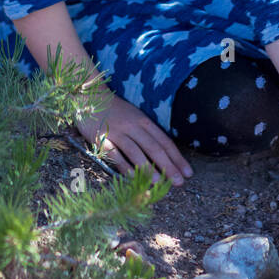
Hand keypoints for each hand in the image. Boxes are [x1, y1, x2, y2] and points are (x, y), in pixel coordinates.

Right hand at [75, 91, 193, 187]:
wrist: (91, 96)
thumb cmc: (117, 111)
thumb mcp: (136, 117)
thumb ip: (148, 134)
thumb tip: (165, 157)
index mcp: (144, 121)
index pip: (164, 141)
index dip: (177, 158)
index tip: (188, 173)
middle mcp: (133, 126)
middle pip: (153, 147)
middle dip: (168, 166)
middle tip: (179, 182)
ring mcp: (117, 132)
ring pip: (135, 151)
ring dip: (148, 168)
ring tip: (159, 183)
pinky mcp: (101, 138)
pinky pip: (114, 154)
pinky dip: (124, 166)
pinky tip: (132, 177)